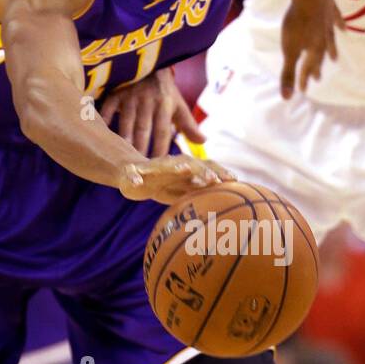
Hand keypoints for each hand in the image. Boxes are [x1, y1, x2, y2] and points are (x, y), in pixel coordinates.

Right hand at [101, 66, 205, 157]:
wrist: (149, 62)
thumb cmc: (164, 90)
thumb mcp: (178, 104)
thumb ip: (188, 124)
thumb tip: (203, 142)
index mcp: (165, 105)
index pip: (163, 131)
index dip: (160, 148)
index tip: (158, 167)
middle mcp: (148, 100)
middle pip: (144, 129)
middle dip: (140, 148)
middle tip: (137, 169)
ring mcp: (131, 96)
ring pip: (126, 122)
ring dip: (124, 139)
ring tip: (121, 158)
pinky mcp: (116, 92)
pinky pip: (108, 108)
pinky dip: (105, 121)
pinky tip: (101, 136)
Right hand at [116, 153, 232, 204]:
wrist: (130, 174)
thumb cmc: (161, 184)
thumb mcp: (182, 190)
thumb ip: (200, 192)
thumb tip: (224, 201)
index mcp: (184, 169)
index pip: (205, 166)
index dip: (219, 171)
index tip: (234, 179)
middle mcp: (169, 165)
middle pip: (189, 163)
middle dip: (202, 170)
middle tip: (214, 179)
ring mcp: (150, 168)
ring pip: (163, 164)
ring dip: (174, 167)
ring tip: (184, 170)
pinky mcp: (130, 173)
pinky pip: (131, 174)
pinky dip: (134, 177)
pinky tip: (136, 181)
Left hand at [280, 0, 343, 99]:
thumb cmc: (297, 22)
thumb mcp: (289, 50)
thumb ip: (288, 73)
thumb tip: (287, 97)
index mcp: (314, 50)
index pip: (308, 68)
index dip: (304, 79)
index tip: (302, 90)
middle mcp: (324, 39)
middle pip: (320, 56)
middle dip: (317, 68)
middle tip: (318, 79)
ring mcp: (329, 23)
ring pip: (330, 40)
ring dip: (332, 50)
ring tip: (335, 58)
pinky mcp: (330, 9)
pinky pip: (336, 19)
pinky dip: (340, 24)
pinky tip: (343, 28)